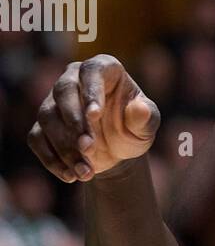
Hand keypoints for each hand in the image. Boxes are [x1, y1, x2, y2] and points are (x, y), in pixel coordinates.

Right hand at [29, 54, 159, 182]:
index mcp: (104, 69)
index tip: (95, 115)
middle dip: (74, 122)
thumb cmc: (134, 128)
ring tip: (86, 172)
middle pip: (63, 91)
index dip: (91, 91)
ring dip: (65, 147)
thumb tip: (140, 109)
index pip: (92, 70)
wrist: (117, 151)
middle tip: (88, 147)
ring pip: (48, 117)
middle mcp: (74, 78)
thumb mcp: (146, 126)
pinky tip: (70, 176)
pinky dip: (52, 160)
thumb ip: (146, 117)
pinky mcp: (42, 125)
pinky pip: (37, 139)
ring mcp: (54, 101)